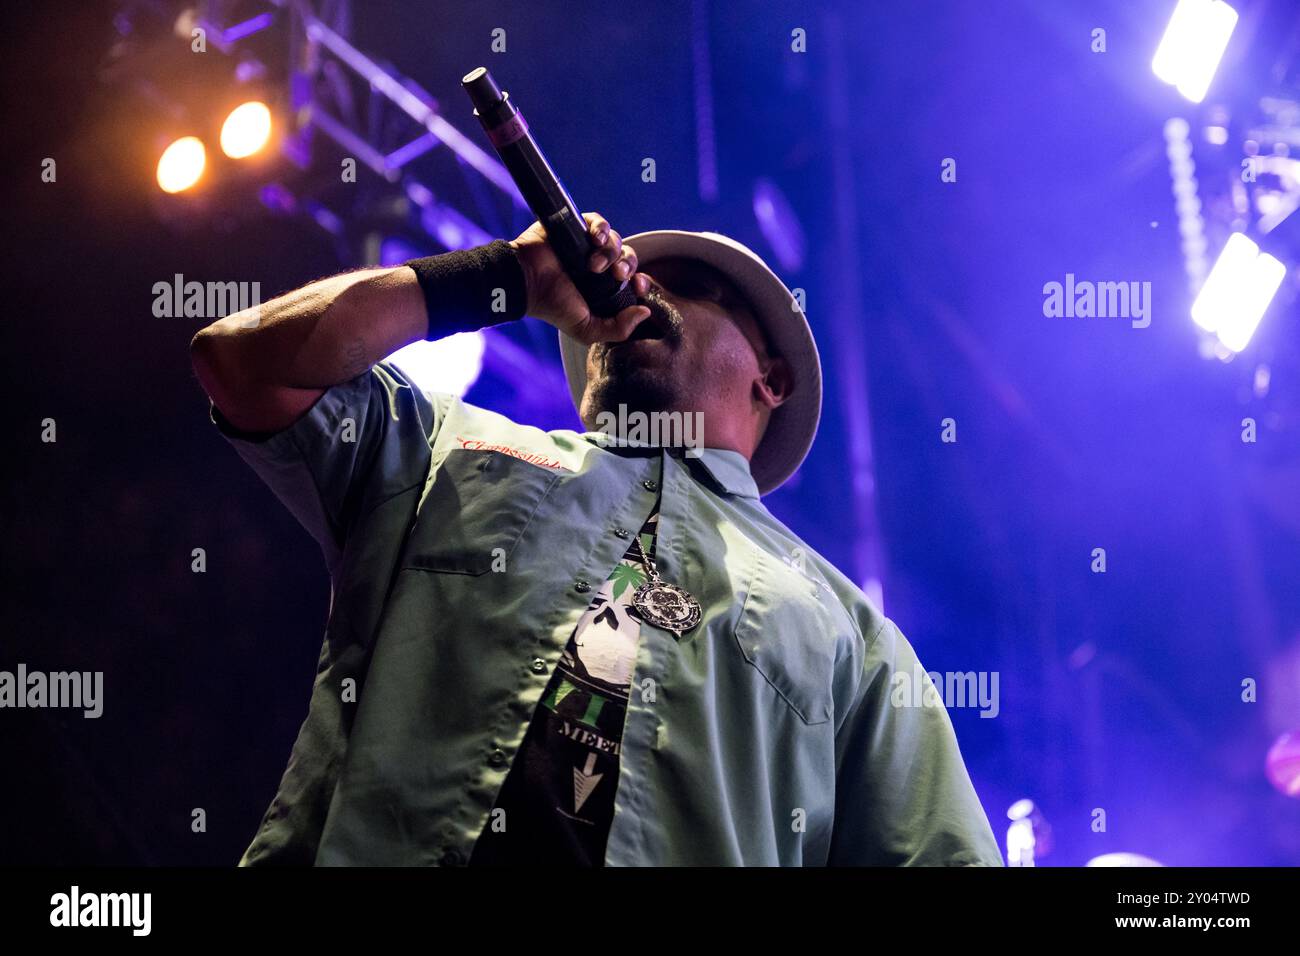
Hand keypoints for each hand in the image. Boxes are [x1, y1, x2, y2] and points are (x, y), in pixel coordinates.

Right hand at [509, 212, 651, 344]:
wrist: (527, 282)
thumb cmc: (553, 307)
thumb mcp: (587, 330)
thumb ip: (618, 329)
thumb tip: (646, 311)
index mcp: (605, 288)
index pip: (634, 279)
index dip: (641, 281)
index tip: (637, 285)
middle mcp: (599, 266)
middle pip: (628, 258)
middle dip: (627, 266)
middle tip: (616, 275)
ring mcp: (587, 246)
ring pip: (615, 241)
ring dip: (611, 252)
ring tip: (594, 264)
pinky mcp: (576, 228)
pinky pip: (598, 221)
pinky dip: (601, 228)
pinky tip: (595, 239)